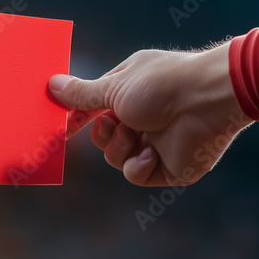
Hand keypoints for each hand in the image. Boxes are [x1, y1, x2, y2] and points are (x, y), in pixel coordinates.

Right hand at [48, 43, 252, 186]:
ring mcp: (155, 142)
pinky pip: (136, 174)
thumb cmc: (161, 84)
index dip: (78, 118)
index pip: (95, 108)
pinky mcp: (167, 167)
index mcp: (130, 92)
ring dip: (119, 147)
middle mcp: (142, 117)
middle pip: (103, 136)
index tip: (64, 128)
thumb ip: (82, 95)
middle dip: (102, 133)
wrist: (206, 102)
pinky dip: (138, 165)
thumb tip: (52, 85)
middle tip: (112, 123)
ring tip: (134, 134)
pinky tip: (151, 152)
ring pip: (116, 157)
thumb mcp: (114, 87)